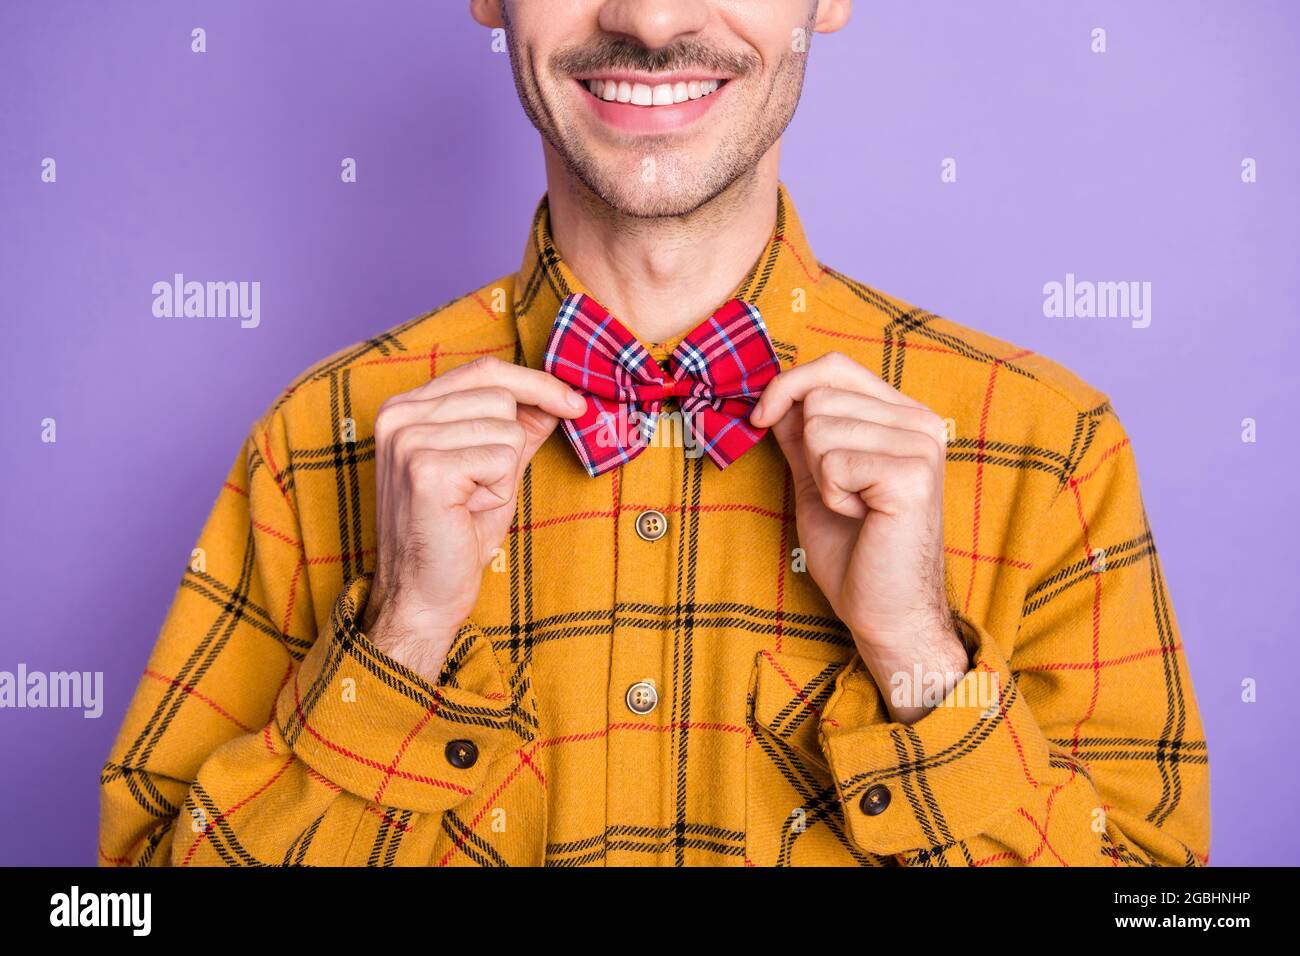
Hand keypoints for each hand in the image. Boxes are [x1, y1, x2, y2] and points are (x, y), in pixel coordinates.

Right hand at [363, 357, 585, 681]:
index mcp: (407, 407)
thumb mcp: (492, 468)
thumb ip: (517, 427)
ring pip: (506, 428)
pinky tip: (469, 511)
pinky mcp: (426, 469)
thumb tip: (558, 397)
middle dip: (511, 445)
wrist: (423, 594)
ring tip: (471, 501)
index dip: (537, 382)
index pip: (484, 369)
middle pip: (501, 396)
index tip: (575, 402)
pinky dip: (498, 491)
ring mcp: (409, 440)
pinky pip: (502, 459)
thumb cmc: (455, 533)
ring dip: (503, 473)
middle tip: (480, 488)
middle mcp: (400, 415)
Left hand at [750, 352, 968, 720]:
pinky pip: (833, 461)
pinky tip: (863, 517)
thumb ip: (801, 433)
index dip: (788, 386)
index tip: (760, 418)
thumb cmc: (853, 551)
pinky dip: (832, 495)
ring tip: (854, 507)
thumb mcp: (816, 478)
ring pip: (821, 427)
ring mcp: (922, 445)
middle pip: (821, 395)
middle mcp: (921, 422)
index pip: (835, 366)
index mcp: (903, 416)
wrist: (885, 611)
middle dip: (807, 449)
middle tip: (839, 493)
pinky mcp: (913, 475)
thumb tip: (774, 394)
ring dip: (821, 477)